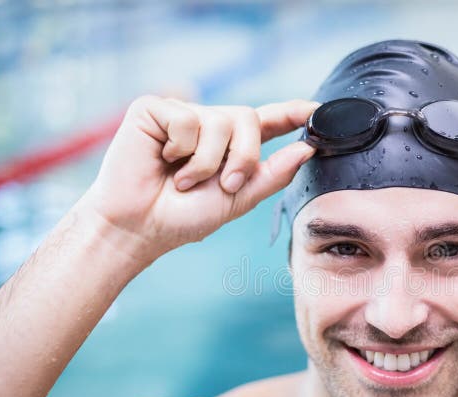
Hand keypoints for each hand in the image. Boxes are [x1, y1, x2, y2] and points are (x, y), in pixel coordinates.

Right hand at [79, 96, 318, 264]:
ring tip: (184, 180)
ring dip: (208, 161)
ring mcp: (181, 114)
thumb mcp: (238, 199)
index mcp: (230, 145)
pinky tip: (162, 160)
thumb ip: (272, 174)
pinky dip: (181, 149)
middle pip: (248, 118)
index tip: (317, 110)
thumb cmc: (183, 217)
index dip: (292, 113)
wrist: (139, 227)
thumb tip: (306, 150)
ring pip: (220, 119)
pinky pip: (187, 119)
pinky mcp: (154, 109)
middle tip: (224, 185)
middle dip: (243, 156)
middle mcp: (208, 124)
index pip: (267, 121)